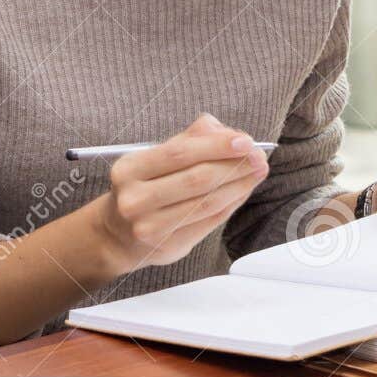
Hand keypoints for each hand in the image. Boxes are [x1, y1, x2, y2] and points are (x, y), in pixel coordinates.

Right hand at [89, 114, 269, 274]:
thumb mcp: (153, 158)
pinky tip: (242, 191)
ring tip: (256, 172)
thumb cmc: (142, 189)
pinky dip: (232, 203)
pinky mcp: (169, 246)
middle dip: (234, 165)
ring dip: (239, 185)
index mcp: (129, 170)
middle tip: (258, 157)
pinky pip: (210, 221)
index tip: (244, 140)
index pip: (179, 154)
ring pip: (207, 202)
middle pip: (196, 179)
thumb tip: (224, 131)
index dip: (216, 146)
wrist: (117, 235)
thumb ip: (187, 141)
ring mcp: (150, 227)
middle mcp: (135, 200)